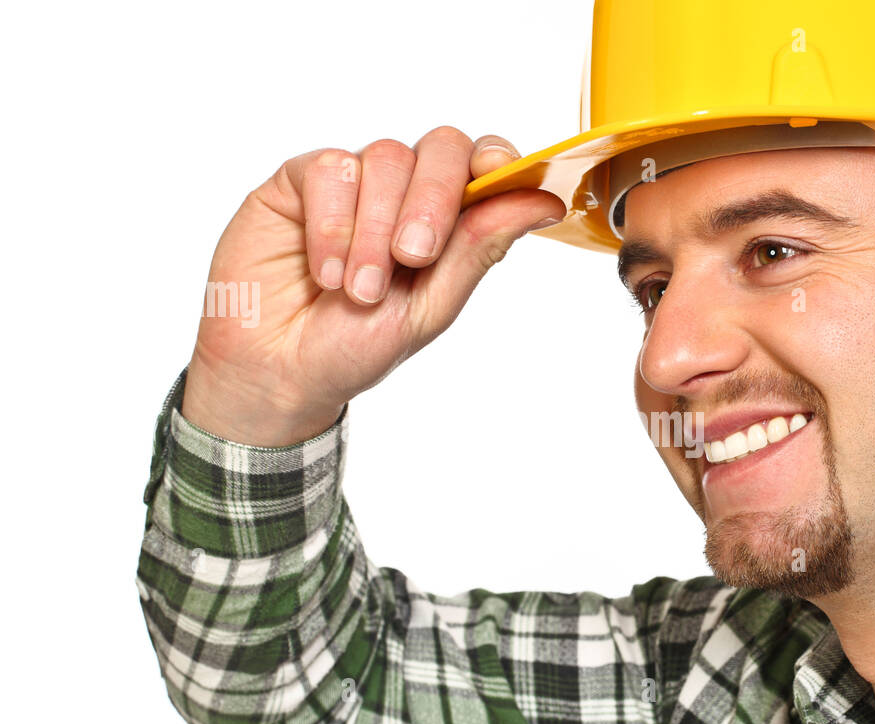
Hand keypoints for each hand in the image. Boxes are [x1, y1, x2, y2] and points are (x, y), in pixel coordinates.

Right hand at [181, 127, 564, 445]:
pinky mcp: (299, 181)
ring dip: (375, 230)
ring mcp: (354, 182)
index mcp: (446, 221)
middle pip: (441, 148)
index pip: (482, 164)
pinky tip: (326, 271)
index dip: (496, 159)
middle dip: (434, 200)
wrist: (279, 371)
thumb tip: (543, 201)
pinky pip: (329, 169)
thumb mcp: (429, 307)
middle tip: (414, 257)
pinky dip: (332, 224)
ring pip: (385, 159)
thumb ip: (479, 248)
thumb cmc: (353, 346)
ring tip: (359, 289)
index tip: (499, 172)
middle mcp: (404, 193)